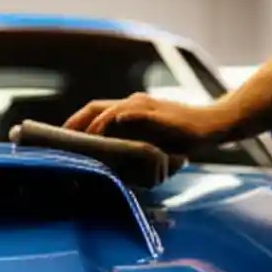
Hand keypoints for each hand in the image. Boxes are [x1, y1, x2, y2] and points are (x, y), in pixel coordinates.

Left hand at [63, 93, 226, 148]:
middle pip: (95, 107)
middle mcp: (133, 104)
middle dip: (75, 122)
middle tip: (59, 139)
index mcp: (129, 110)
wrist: (212, 125)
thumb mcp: (152, 144)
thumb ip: (131, 149)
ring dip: (93, 124)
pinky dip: (123, 116)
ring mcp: (146, 106)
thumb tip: (110, 167)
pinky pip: (137, 112)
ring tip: (80, 139)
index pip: (95, 112)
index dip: (76, 123)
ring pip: (111, 110)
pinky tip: (112, 124)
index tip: (59, 138)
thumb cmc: (182, 136)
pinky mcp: (160, 112)